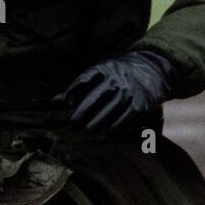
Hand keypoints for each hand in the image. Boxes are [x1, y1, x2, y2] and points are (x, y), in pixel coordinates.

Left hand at [53, 50, 175, 134]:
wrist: (150, 70)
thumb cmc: (115, 76)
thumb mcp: (97, 76)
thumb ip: (75, 89)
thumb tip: (54, 104)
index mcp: (101, 70)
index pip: (85, 79)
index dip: (74, 90)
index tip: (66, 103)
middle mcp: (115, 79)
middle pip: (98, 94)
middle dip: (86, 108)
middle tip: (74, 122)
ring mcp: (128, 91)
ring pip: (112, 107)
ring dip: (100, 120)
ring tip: (88, 131)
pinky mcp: (139, 103)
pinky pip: (127, 115)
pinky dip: (117, 125)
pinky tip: (108, 133)